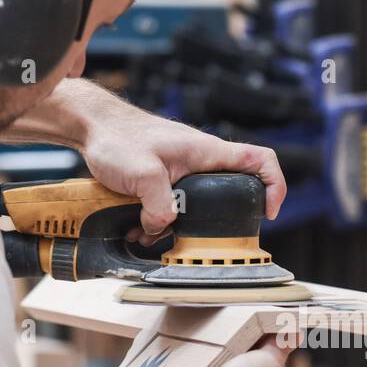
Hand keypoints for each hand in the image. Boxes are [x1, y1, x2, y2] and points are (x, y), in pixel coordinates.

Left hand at [81, 99, 286, 242]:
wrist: (92, 128)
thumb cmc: (118, 137)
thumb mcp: (142, 174)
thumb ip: (159, 205)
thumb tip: (165, 226)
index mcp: (209, 152)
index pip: (260, 161)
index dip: (274, 186)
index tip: (268, 211)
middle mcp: (202, 162)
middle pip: (231, 192)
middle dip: (218, 220)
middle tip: (207, 238)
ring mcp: (184, 172)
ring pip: (197, 207)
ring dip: (178, 226)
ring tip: (153, 233)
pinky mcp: (166, 182)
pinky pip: (174, 208)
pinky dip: (159, 222)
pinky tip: (139, 228)